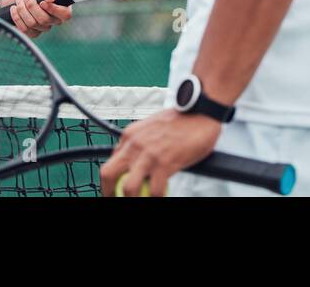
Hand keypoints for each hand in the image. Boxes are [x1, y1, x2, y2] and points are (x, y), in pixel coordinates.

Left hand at [0, 0, 72, 35]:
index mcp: (61, 6)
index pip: (65, 15)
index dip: (54, 10)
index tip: (42, 2)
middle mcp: (53, 19)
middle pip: (44, 20)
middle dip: (31, 5)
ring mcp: (42, 27)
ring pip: (32, 24)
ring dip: (22, 9)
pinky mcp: (30, 31)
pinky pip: (24, 29)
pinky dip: (17, 17)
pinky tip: (14, 8)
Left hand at [99, 109, 221, 196]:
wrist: (201, 111)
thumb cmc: (181, 122)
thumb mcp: (151, 129)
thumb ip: (139, 146)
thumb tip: (132, 166)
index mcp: (129, 135)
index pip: (109, 163)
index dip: (108, 183)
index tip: (113, 191)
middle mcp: (135, 144)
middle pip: (108, 174)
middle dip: (109, 191)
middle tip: (117, 199)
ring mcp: (149, 154)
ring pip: (128, 188)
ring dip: (134, 198)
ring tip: (144, 198)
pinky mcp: (165, 162)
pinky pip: (155, 191)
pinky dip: (157, 197)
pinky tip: (160, 196)